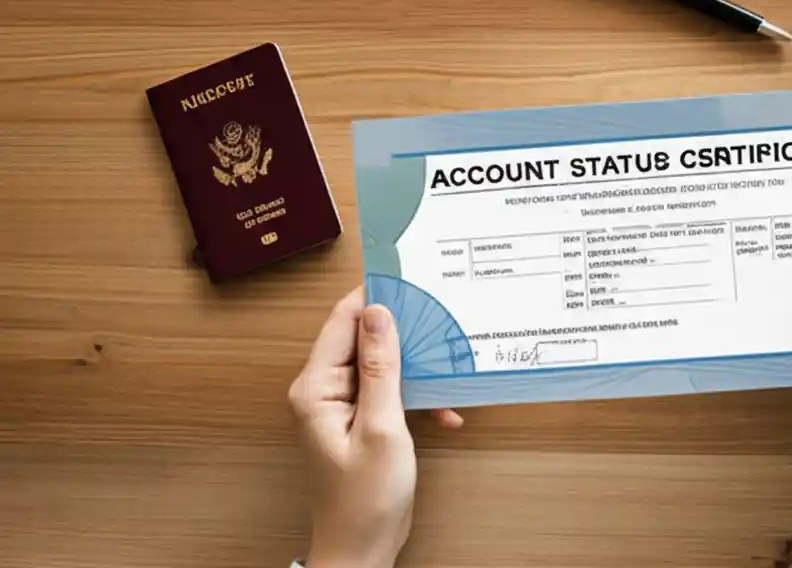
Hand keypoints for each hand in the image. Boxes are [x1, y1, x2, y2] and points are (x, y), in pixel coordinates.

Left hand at [288, 287, 462, 567]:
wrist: (362, 550)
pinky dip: (417, 398)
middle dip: (404, 335)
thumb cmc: (364, 500)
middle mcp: (323, 391)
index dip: (374, 297)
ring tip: (448, 374)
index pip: (342, 322)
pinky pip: (390, 391)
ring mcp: (342, 407)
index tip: (408, 280)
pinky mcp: (361, 421)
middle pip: (364, 340)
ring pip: (383, 366)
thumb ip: (381, 367)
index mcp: (316, 388)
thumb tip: (378, 312)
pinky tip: (443, 414)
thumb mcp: (382, 427)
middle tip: (441, 325)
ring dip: (416, 371)